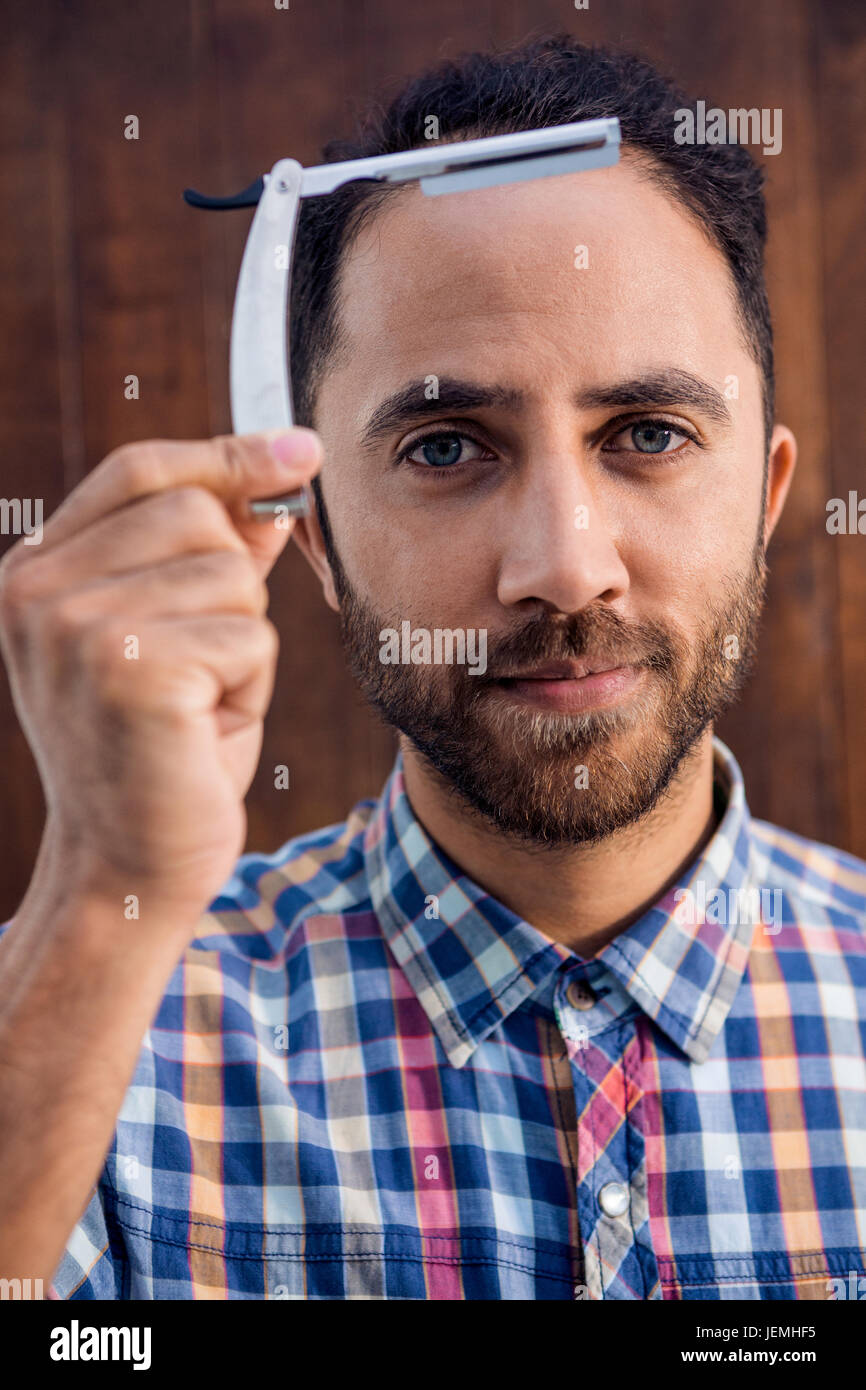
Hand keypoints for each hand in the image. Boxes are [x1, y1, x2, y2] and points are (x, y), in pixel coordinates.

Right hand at [0, 430, 322, 921]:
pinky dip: (250, 685)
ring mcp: (75, 625)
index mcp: (36, 573)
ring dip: (244, 644)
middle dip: (233, 587)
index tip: (302, 452)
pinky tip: (205, 730)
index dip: (227, 454)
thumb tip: (277, 474)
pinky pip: (250, 635)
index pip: (139, 472)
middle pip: (198, 515)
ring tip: (198, 704)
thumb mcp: (182, 635)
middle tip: (203, 666)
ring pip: (232, 576)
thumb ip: (213, 555)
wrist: (128, 868)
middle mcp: (38, 589)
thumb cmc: (164, 752)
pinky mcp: (130, 668)